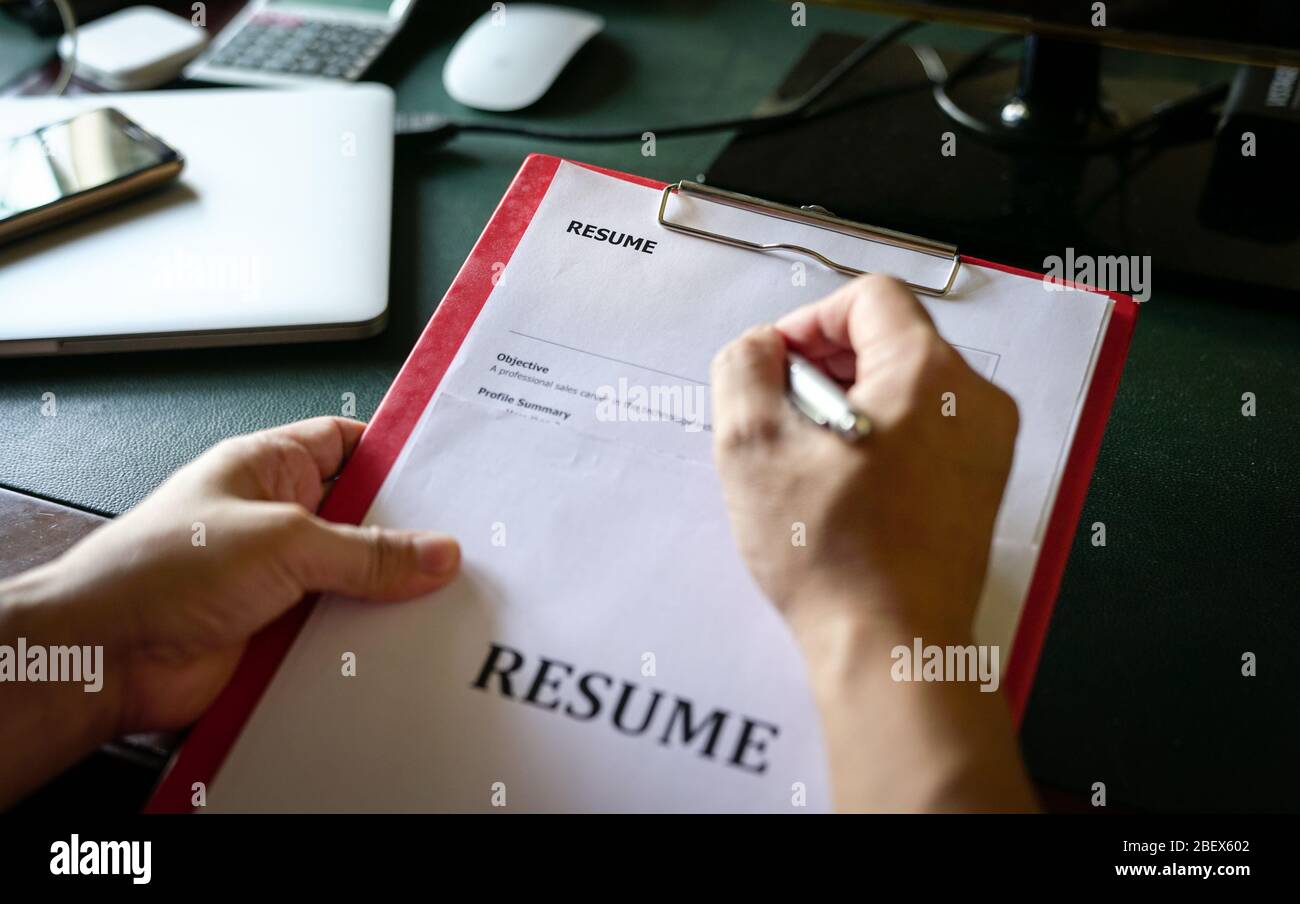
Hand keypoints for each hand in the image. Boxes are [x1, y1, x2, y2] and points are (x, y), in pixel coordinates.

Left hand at [2, 418, 460, 741]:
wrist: (103, 658)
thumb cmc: (156, 571)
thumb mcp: (283, 541)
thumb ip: (367, 550)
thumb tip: (434, 551)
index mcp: (266, 469)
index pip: (345, 444)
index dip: (394, 453)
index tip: (447, 466)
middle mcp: (275, 521)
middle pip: (361, 519)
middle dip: (405, 535)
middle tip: (458, 543)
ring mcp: (278, 580)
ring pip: (355, 581)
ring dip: (386, 595)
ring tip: (439, 597)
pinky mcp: (281, 634)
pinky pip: (341, 631)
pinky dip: (367, 641)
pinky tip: (400, 644)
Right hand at [711, 275, 1018, 652]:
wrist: (891, 644)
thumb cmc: (835, 558)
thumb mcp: (751, 445)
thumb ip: (744, 367)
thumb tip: (761, 349)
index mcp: (926, 373)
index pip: (868, 297)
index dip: (809, 322)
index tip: (779, 366)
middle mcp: (972, 399)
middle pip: (890, 340)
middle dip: (826, 368)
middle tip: (785, 419)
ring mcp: (986, 445)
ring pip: (906, 388)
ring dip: (850, 406)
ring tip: (810, 464)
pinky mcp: (981, 485)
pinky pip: (925, 432)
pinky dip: (881, 441)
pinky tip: (844, 492)